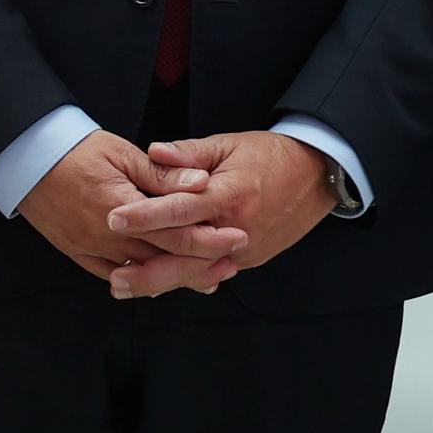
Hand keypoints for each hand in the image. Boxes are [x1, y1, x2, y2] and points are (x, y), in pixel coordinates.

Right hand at [18, 130, 216, 283]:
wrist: (25, 159)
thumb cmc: (75, 150)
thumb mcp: (122, 153)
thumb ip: (162, 174)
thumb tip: (200, 182)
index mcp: (121, 208)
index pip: (174, 231)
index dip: (209, 238)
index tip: (236, 237)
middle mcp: (106, 236)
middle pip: (163, 259)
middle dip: (201, 263)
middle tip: (232, 264)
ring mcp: (90, 249)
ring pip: (142, 273)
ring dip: (175, 277)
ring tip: (207, 278)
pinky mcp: (78, 253)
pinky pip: (113, 276)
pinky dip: (140, 281)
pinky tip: (161, 282)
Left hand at [105, 129, 338, 297]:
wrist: (317, 175)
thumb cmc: (270, 155)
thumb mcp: (228, 144)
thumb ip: (189, 153)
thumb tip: (154, 151)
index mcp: (229, 194)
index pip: (180, 209)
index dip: (145, 215)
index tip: (114, 219)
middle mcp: (237, 227)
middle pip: (187, 256)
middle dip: (148, 270)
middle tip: (114, 279)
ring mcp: (246, 249)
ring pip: (198, 272)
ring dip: (162, 282)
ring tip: (126, 287)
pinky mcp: (250, 258)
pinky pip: (213, 272)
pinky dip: (186, 278)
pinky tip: (159, 285)